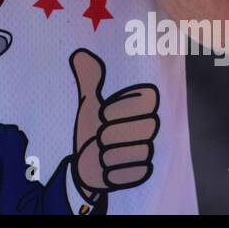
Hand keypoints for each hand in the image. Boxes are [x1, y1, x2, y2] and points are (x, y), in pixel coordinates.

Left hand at [70, 49, 158, 195]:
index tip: (103, 113)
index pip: (148, 99)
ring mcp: (148, 151)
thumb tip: (80, 53)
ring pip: (135, 151)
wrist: (85, 164)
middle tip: (99, 135)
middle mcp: (149, 127)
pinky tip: (105, 168)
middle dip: (112, 133)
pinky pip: (130, 171)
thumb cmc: (90, 129)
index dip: (123, 107)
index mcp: (139, 107)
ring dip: (108, 154)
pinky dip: (110, 172)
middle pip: (143, 127)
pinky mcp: (142, 174)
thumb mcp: (89, 104)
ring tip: (101, 151)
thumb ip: (89, 80)